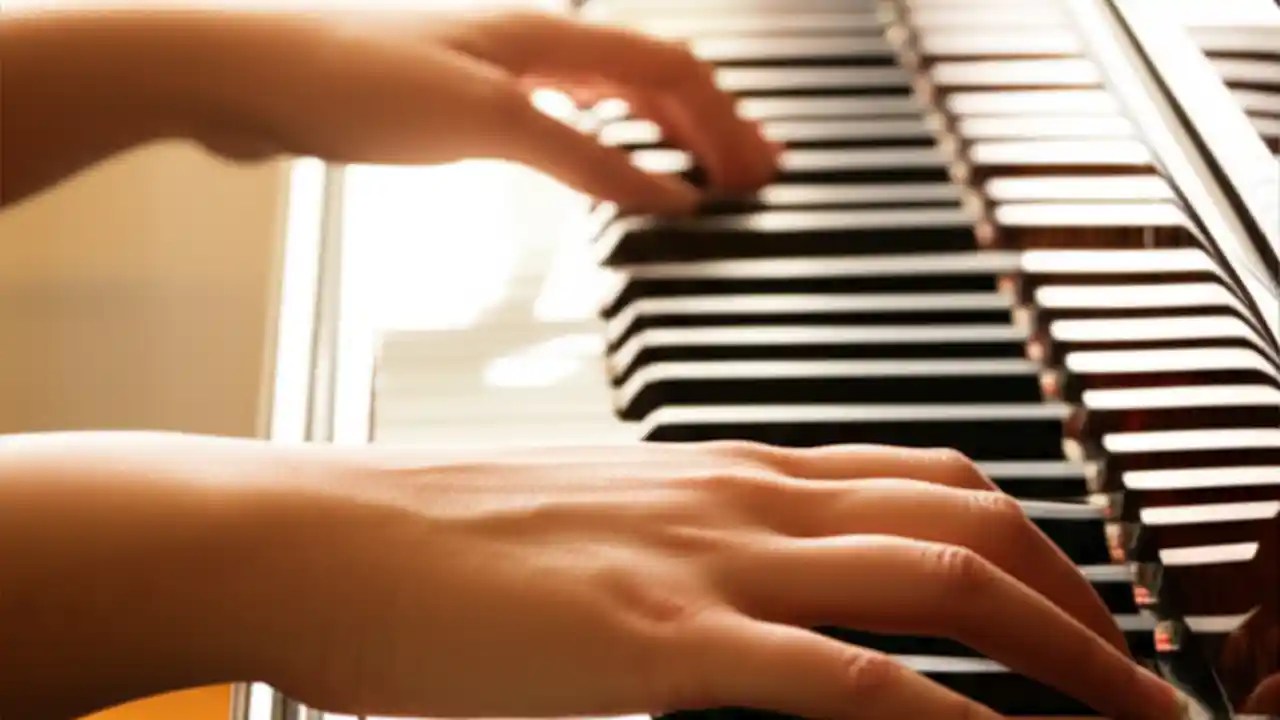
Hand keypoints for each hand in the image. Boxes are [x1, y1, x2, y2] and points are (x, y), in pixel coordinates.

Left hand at [195, 10, 778, 212]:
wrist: (248, 74)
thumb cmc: (352, 78)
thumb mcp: (488, 120)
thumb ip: (585, 158)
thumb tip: (668, 196)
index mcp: (551, 35)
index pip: (672, 71)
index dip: (726, 125)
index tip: (762, 176)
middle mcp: (535, 44)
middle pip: (652, 77)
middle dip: (712, 124)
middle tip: (756, 171)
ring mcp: (501, 69)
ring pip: (613, 94)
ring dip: (667, 131)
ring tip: (704, 166)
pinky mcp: (465, 101)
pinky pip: (567, 118)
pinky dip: (610, 144)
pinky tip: (608, 160)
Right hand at [260, 440, 1180, 719]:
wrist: (327, 532)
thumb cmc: (441, 527)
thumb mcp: (597, 516)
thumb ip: (689, 541)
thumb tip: (749, 587)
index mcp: (724, 468)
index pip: (920, 474)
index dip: (1025, 534)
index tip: (1070, 595)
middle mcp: (738, 496)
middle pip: (967, 515)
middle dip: (1079, 591)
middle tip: (1132, 665)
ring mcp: (707, 561)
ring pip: (938, 574)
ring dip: (1057, 640)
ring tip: (1124, 706)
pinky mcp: (658, 640)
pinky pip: (844, 672)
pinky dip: (943, 710)